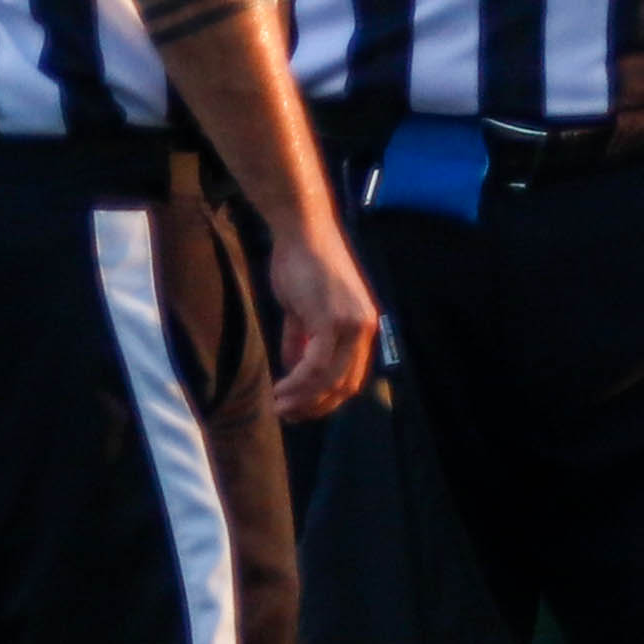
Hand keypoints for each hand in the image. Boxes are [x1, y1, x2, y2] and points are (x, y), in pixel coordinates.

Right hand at [260, 224, 379, 423]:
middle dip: (316, 406)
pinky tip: (280, 389)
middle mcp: (364, 329)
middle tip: (289, 415)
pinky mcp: (332, 322)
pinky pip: (315, 366)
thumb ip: (302, 340)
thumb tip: (294, 368)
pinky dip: (297, 383)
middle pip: (345, 385)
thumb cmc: (299, 261)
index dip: (327, 398)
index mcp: (363, 326)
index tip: (300, 407)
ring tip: (279, 407)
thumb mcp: (302, 309)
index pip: (352, 375)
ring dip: (303, 399)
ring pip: (330, 380)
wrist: (301, 229)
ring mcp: (351, 326)